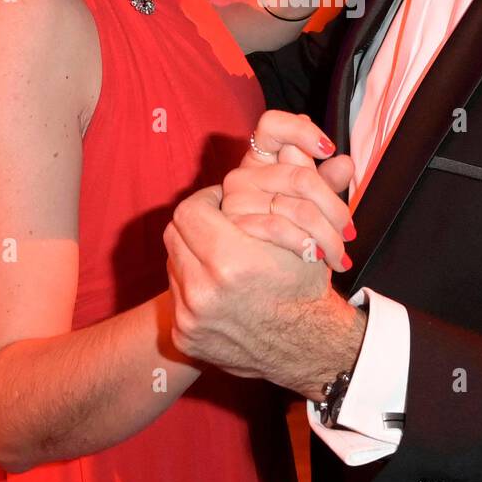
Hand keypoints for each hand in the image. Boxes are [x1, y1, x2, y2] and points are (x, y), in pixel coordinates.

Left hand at [164, 185, 366, 393]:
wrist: (309, 347)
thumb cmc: (307, 287)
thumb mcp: (305, 232)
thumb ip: (294, 182)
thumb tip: (296, 134)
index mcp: (232, 260)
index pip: (191, 210)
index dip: (207, 201)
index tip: (224, 203)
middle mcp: (204, 290)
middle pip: (175, 234)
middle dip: (195, 225)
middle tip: (218, 224)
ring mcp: (191, 317)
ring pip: (173, 263)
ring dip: (193, 253)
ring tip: (219, 253)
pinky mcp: (186, 337)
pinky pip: (177, 296)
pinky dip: (194, 286)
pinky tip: (218, 286)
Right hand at [221, 109, 355, 269]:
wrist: (260, 276)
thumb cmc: (288, 231)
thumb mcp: (309, 203)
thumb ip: (326, 181)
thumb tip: (346, 163)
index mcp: (261, 159)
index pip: (272, 125)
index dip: (301, 131)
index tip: (329, 149)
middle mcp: (244, 174)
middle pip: (301, 177)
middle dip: (334, 208)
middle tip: (350, 232)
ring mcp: (237, 198)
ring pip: (297, 208)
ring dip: (327, 236)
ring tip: (341, 254)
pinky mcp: (236, 224)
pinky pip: (280, 228)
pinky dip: (306, 243)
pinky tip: (318, 255)